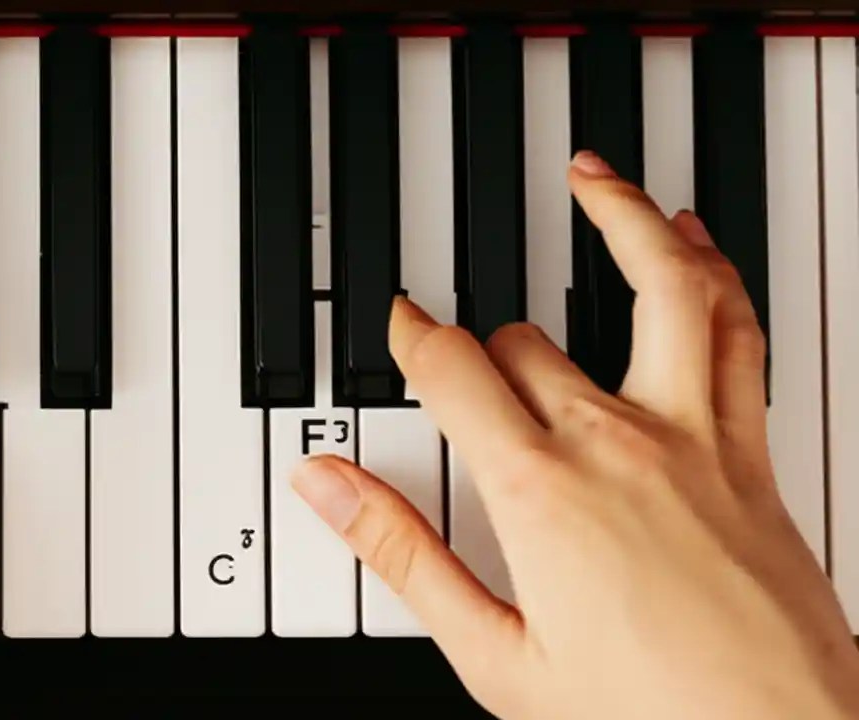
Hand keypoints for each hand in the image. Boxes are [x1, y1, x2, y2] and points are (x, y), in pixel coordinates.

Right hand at [292, 152, 858, 718]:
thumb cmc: (646, 718)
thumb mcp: (494, 653)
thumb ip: (401, 553)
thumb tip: (325, 486)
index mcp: (539, 490)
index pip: (452, 368)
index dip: (414, 333)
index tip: (402, 321)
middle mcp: (617, 441)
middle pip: (528, 340)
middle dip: (485, 341)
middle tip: (464, 347)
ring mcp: (693, 435)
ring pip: (660, 285)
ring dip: (624, 218)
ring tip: (592, 175)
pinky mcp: (749, 450)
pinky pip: (736, 328)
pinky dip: (712, 268)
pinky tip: (694, 240)